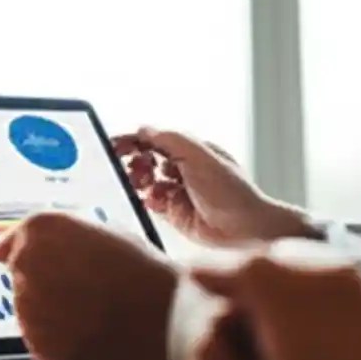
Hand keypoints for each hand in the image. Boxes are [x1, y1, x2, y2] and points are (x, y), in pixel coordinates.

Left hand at [0, 212, 177, 359]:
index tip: (30, 260)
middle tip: (86, 288)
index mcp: (41, 228)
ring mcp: (28, 307)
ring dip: (50, 310)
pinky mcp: (37, 345)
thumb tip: (24, 247)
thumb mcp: (102, 232)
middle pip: (22, 274)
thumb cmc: (143, 272)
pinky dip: (58, 337)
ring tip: (94, 310)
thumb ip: (60, 236)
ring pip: (29, 308)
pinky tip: (91, 330)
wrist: (166, 318)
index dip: (25, 252)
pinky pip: (40, 338)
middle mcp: (25, 264)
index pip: (14, 241)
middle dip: (46, 281)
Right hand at [113, 127, 318, 244]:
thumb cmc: (232, 192)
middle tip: (128, 168)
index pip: (155, 138)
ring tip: (140, 184)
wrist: (247, 230)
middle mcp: (184, 168)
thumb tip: (144, 128)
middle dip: (134, 161)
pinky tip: (151, 201)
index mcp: (191, 149)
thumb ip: (171, 139)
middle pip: (147, 159)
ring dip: (139, 181)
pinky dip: (147, 200)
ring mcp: (178, 191)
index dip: (133, 140)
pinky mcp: (175, 214)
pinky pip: (151, 203)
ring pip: (146, 182)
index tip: (113, 145)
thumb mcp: (200, 156)